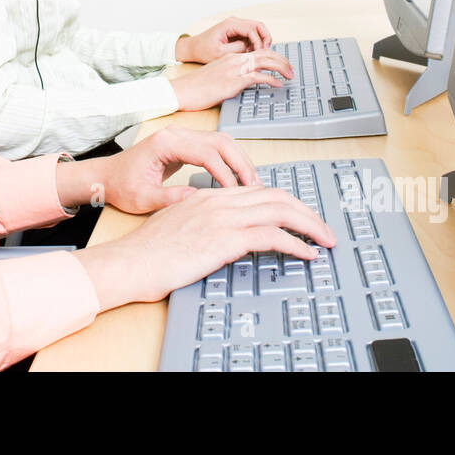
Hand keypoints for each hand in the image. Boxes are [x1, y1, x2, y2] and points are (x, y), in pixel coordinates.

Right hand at [74, 185, 336, 309]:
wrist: (129, 262)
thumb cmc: (147, 253)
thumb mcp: (178, 228)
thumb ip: (201, 223)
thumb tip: (219, 235)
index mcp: (209, 196)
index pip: (259, 192)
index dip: (286, 203)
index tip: (301, 218)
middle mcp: (219, 201)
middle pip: (277, 196)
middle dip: (306, 211)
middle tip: (323, 228)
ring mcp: (223, 218)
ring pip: (281, 211)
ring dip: (310, 224)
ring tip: (325, 239)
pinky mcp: (225, 239)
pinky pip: (273, 236)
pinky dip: (297, 243)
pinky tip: (308, 253)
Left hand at [91, 126, 260, 214]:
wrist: (107, 177)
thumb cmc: (121, 186)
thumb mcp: (142, 198)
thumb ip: (169, 198)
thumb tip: (197, 198)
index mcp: (165, 142)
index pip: (206, 152)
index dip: (225, 173)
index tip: (236, 193)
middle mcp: (176, 133)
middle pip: (220, 141)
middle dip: (241, 163)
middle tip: (254, 187)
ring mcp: (182, 136)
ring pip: (221, 141)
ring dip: (239, 160)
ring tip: (252, 184)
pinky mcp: (185, 144)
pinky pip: (215, 147)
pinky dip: (230, 161)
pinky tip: (238, 178)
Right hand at [170, 49, 292, 110]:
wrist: (183, 90)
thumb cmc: (196, 86)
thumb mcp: (217, 75)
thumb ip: (231, 75)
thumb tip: (242, 82)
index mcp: (231, 57)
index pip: (257, 52)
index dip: (273, 57)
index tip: (281, 64)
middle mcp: (235, 59)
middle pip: (265, 54)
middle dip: (282, 60)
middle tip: (291, 69)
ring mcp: (235, 69)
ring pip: (265, 62)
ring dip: (281, 67)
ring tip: (290, 74)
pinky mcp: (233, 81)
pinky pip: (258, 77)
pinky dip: (270, 79)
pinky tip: (277, 83)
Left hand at [176, 17, 271, 62]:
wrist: (194, 48)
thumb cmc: (203, 50)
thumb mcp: (220, 53)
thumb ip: (237, 49)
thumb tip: (251, 48)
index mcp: (230, 24)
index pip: (252, 29)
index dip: (259, 42)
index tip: (259, 53)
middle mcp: (234, 22)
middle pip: (258, 25)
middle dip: (265, 38)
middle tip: (265, 52)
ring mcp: (236, 26)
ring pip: (257, 29)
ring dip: (261, 40)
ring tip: (258, 54)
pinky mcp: (237, 32)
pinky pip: (252, 35)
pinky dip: (255, 43)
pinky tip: (251, 53)